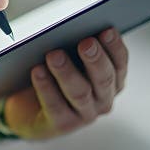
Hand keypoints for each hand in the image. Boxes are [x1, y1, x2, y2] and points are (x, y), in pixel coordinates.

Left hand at [4, 28, 127, 139]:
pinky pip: (55, 105)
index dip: (114, 47)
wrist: (29, 108)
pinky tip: (37, 71)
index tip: (107, 30)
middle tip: (86, 42)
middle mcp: (103, 99)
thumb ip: (75, 44)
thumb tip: (73, 25)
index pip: (119, 63)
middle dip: (95, 59)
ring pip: (80, 93)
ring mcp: (85, 114)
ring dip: (67, 72)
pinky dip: (46, 87)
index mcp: (112, 80)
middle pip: (103, 79)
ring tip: (54, 55)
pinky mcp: (62, 124)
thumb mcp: (68, 57)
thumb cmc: (54, 75)